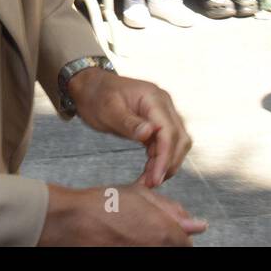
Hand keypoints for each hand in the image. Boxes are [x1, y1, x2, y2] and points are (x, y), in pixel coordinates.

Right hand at [38, 183, 207, 245]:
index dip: (177, 232)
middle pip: (175, 248)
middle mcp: (156, 248)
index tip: (165, 227)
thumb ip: (171, 210)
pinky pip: (142, 253)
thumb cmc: (104, 204)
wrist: (73, 222)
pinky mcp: (126, 258)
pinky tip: (124, 238)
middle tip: (145, 228)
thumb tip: (198, 224)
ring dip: (152, 243)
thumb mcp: (140, 195)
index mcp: (165, 232)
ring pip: (159, 251)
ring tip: (131, 232)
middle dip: (166, 239)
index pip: (186, 242)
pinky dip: (137, 245)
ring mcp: (141, 255)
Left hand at [67, 68, 191, 186]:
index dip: (165, 157)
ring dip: (166, 164)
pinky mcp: (158, 123)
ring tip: (149, 182)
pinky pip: (166, 144)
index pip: (168, 132)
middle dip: (168, 164)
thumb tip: (149, 133)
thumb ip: (128, 122)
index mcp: (153, 98)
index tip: (155, 179)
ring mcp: (162, 113)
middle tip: (151, 184)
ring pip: (176, 143)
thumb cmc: (97, 96)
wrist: (92, 87)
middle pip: (178, 139)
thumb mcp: (107, 110)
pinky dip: (160, 159)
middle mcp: (164, 104)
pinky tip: (149, 173)